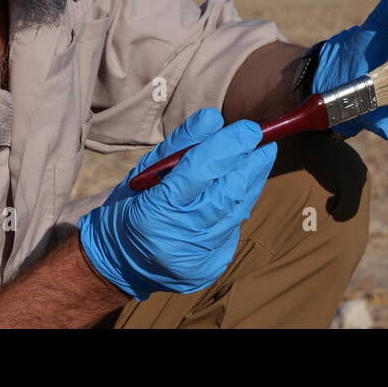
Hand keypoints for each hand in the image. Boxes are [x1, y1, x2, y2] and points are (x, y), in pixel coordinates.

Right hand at [78, 108, 274, 300]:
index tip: (251, 129)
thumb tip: (214, 117)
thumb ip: (180, 144)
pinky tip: (240, 189)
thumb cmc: (134, 204)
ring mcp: (195, 258)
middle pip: (227, 194)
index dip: (229, 147)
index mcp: (153, 209)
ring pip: (237, 211)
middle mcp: (176, 238)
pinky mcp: (209, 269)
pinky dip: (240, 205)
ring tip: (260, 158)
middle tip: (265, 141)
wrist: (122, 259)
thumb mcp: (146, 171)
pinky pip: (233, 229)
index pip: (199, 171)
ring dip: (252, 181)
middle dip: (251, 164)